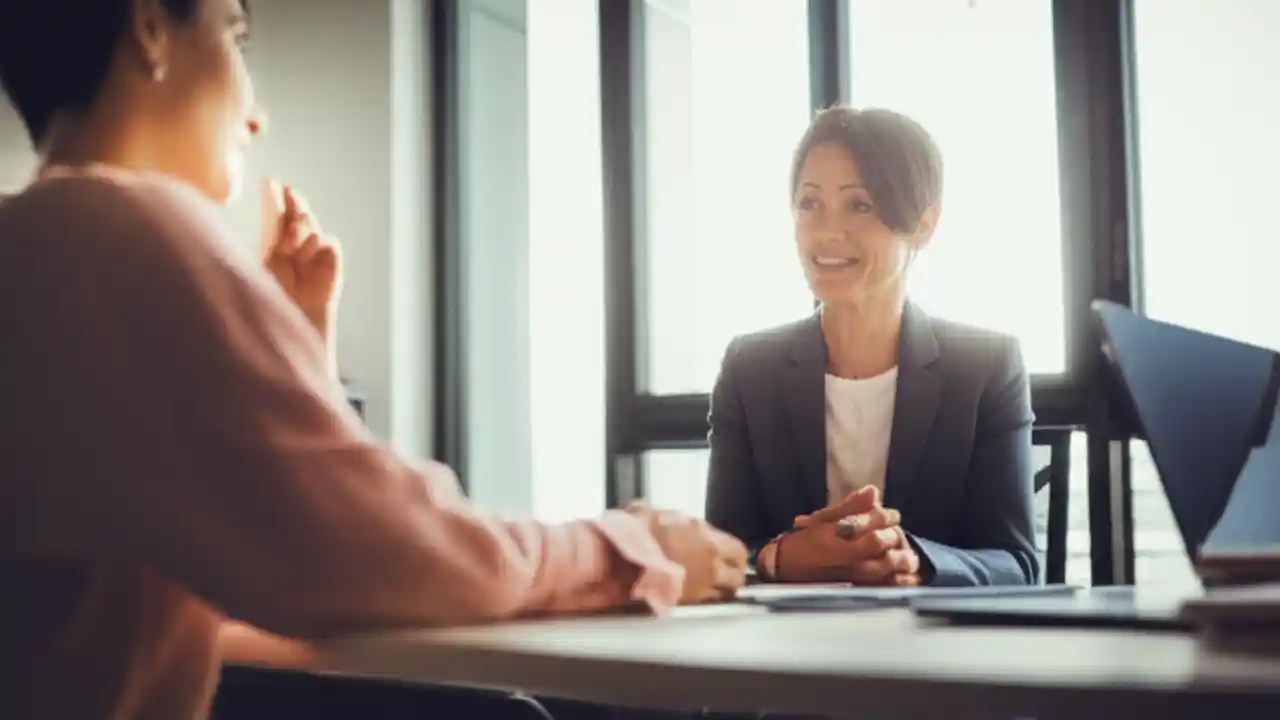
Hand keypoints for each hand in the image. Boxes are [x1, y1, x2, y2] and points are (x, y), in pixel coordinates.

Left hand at [261, 179, 342, 336]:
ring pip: (312, 229)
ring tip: (292, 245)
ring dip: (303, 230)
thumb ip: (270, 246)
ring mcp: (314, 260)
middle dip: (293, 206)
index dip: (272, 200)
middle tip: (290, 195)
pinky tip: (309, 255)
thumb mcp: (262, 273)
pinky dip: (320, 245)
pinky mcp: (331, 269)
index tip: (269, 180)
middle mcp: (293, 253)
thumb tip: (279, 223)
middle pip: (296, 219)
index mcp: (271, 253)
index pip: (273, 220)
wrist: (296, 336)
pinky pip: (329, 245)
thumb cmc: (270, 310)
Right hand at [627, 503, 747, 603]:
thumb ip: (674, 520)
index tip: (726, 554)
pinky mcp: (687, 602)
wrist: (622, 559)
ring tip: (712, 586)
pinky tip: (695, 593)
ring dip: (723, 589)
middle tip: (724, 573)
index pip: (738, 550)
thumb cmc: (637, 532)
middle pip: (738, 575)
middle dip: (733, 574)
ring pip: (726, 592)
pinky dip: (706, 599)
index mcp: (707, 538)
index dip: (734, 554)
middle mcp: (711, 563)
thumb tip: (672, 519)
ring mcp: (701, 585)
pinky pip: (707, 603)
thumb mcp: (656, 513)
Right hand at [779, 486, 921, 585]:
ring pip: (892, 565)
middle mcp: (853, 553)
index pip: (877, 519)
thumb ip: (851, 507)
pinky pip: (890, 587)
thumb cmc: (804, 542)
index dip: (887, 515)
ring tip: (906, 557)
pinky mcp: (861, 589)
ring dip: (902, 559)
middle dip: (894, 536)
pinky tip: (905, 577)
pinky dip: (902, 581)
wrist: (786, 568)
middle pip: (886, 541)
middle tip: (895, 535)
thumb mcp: (824, 519)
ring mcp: (858, 574)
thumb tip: (873, 491)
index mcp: (843, 532)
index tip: (890, 515)